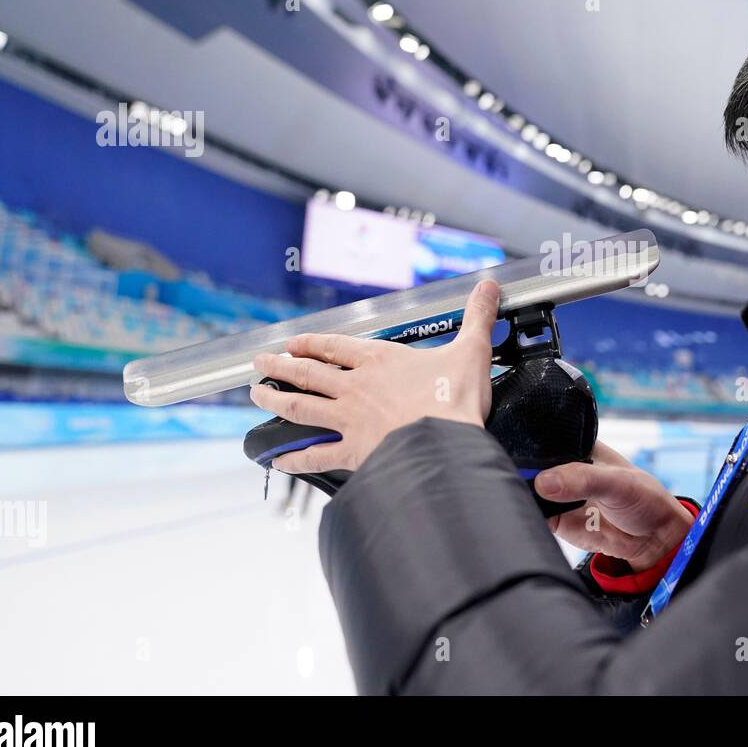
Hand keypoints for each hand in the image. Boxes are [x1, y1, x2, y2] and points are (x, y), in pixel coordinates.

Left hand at [248, 279, 499, 472]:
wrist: (446, 446)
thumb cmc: (456, 399)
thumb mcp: (471, 351)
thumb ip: (477, 318)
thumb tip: (490, 286)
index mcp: (380, 360)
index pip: (334, 347)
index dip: (310, 343)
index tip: (292, 343)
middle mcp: (355, 387)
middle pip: (307, 373)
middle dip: (281, 367)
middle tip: (259, 364)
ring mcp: (349, 420)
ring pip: (300, 407)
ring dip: (275, 401)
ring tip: (257, 396)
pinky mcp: (353, 451)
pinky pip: (315, 455)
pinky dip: (295, 457)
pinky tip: (279, 459)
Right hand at [536, 441, 694, 572]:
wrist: (653, 540)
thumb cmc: (643, 499)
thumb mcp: (618, 483)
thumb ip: (583, 480)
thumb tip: (543, 483)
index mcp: (577, 446)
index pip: (545, 439)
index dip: (529, 444)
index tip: (517, 454)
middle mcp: (562, 468)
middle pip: (529, 465)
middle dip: (521, 472)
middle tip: (522, 480)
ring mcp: (556, 494)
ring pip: (527, 491)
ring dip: (521, 495)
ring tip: (526, 498)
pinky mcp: (553, 520)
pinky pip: (533, 516)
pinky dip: (527, 517)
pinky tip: (528, 515)